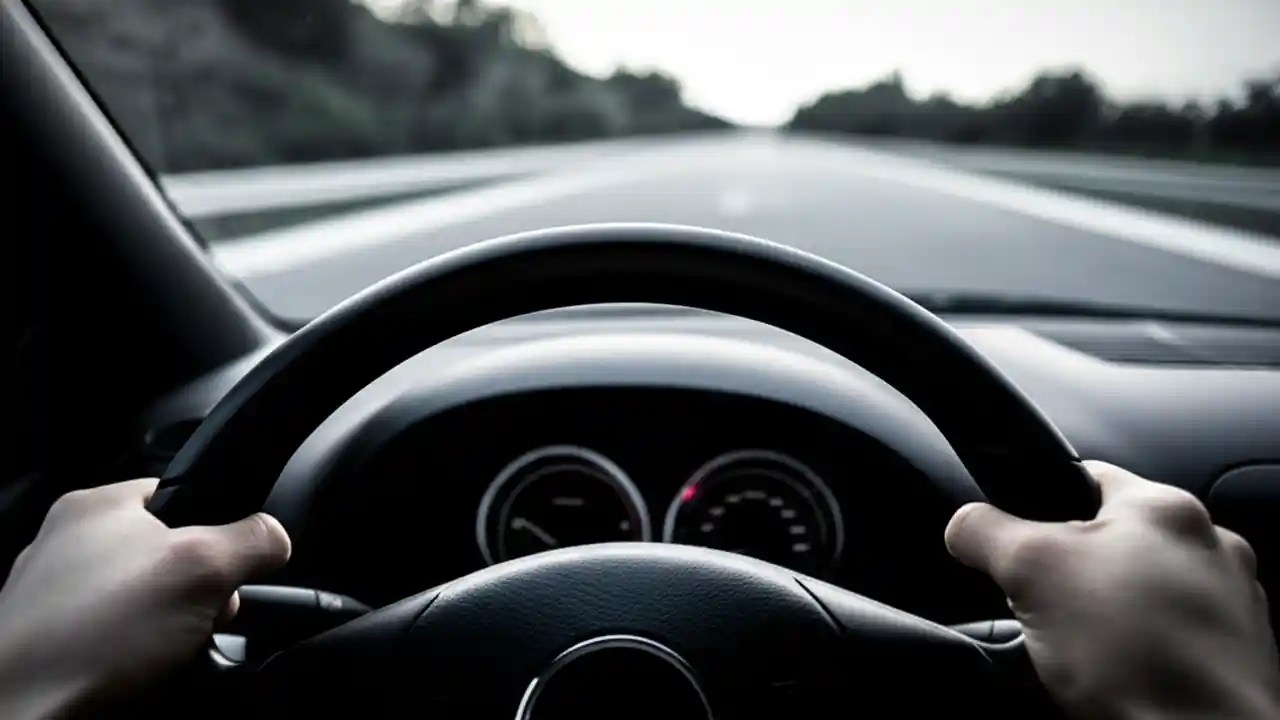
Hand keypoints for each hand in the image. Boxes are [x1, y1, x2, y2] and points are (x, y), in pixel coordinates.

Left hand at [0, 479, 290, 718]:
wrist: (21, 717)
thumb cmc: (93, 636)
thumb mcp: (202, 569)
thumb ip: (252, 540)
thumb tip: (276, 538)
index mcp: (96, 507)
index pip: (180, 494)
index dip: (217, 528)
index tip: (227, 566)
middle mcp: (67, 547)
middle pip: (169, 558)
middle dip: (199, 595)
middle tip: (199, 620)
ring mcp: (55, 602)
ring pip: (147, 608)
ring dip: (172, 634)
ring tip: (167, 656)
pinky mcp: (53, 650)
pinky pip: (120, 646)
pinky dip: (140, 662)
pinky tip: (142, 676)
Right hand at [946, 461, 1279, 719]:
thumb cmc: (1136, 656)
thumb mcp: (1027, 570)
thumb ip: (985, 531)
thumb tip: (964, 526)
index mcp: (1166, 508)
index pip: (1085, 477)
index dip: (1038, 505)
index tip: (1018, 542)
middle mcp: (1212, 549)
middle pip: (1112, 543)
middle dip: (1071, 574)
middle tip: (1044, 607)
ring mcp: (1232, 607)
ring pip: (1142, 596)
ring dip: (1107, 618)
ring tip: (1082, 651)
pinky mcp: (1235, 661)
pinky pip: (1169, 642)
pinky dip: (1139, 655)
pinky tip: (1116, 678)